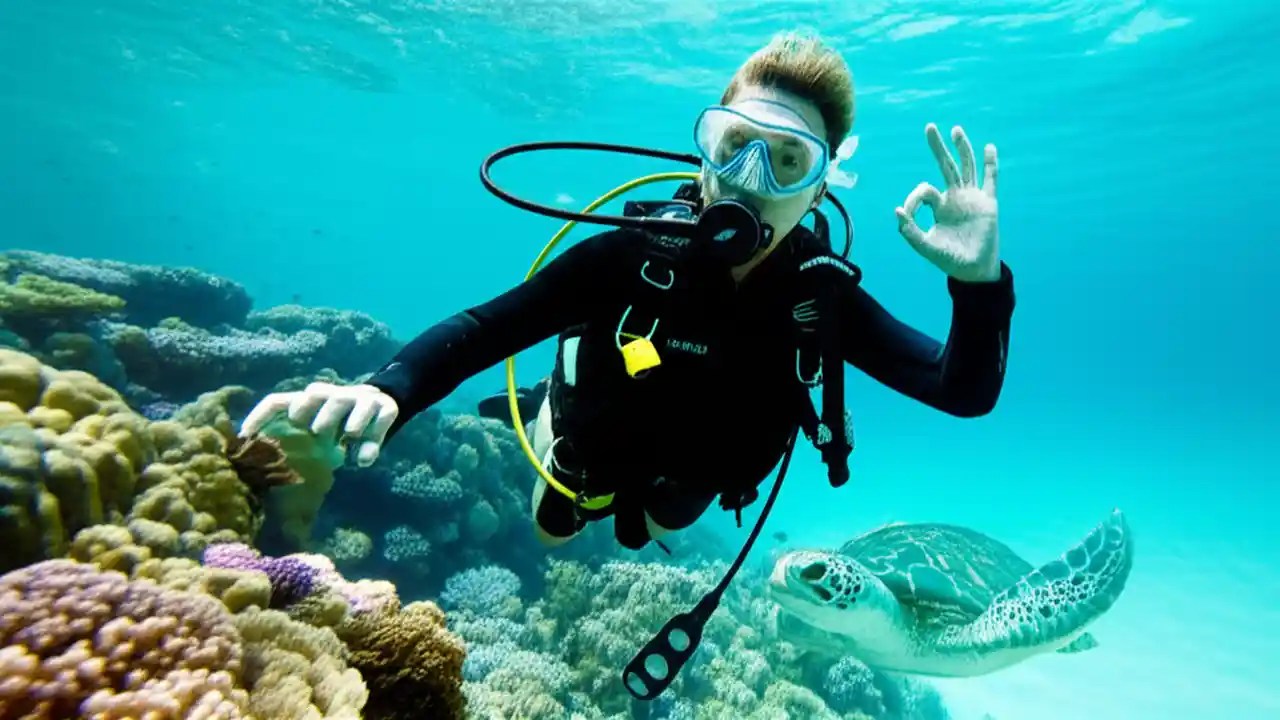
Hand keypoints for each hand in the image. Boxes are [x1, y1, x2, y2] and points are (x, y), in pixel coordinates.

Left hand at [238, 382, 397, 466]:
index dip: (261, 415)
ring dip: (336, 418)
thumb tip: (271, 461)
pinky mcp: (384, 408)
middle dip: (306, 410)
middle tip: (309, 432)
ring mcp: (358, 398)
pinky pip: (377, 418)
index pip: (279, 401)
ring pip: (342, 399)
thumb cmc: (339, 423)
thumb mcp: (319, 432)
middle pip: (313, 393)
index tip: (246, 435)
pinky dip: (371, 440)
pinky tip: (363, 461)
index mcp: (309, 401)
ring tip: (339, 442)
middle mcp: (331, 394)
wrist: (384, 402)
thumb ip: (298, 443)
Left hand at [896, 123, 1000, 282]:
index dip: (913, 198)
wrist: (973, 270)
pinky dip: (990, 164)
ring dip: (962, 148)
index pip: (924, 190)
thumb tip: (896, 210)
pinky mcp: (988, 203)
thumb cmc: (949, 259)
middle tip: (929, 127)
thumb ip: (910, 231)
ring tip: (955, 130)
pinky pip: (991, 180)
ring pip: (966, 167)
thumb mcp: (925, 246)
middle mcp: (955, 197)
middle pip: (945, 166)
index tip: (906, 213)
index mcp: (938, 206)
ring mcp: (972, 198)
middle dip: (937, 148)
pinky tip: (988, 147)